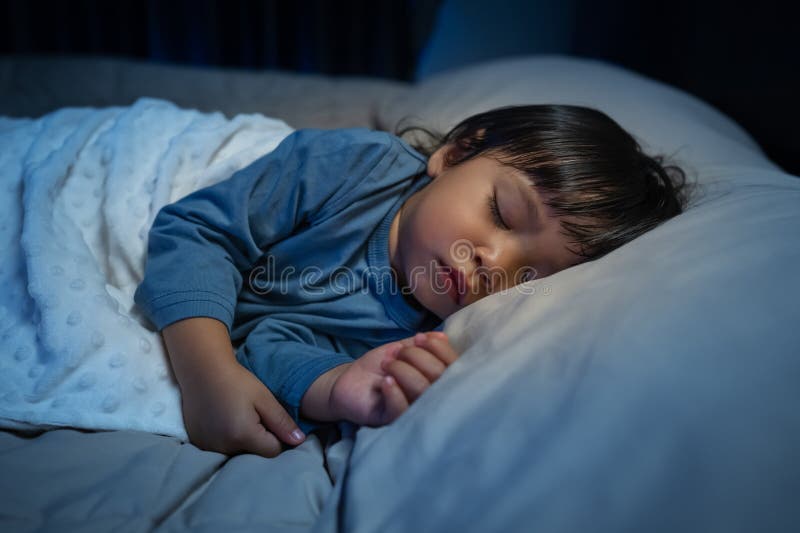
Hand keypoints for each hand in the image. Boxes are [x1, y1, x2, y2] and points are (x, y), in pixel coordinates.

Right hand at [161, 317, 304, 457]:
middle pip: (254, 454)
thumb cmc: (237, 381)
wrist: (203, 371)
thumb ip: (282, 422)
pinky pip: (221, 448)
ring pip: (238, 453)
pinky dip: (226, 439)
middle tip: (253, 415)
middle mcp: (224, 447)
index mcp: (243, 435)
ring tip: (237, 416)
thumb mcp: (264, 398)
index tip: (271, 420)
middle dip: (259, 440)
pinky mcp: (198, 443)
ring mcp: (208, 446)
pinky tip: (224, 421)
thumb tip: (298, 441)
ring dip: (242, 441)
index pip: (273, 451)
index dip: (277, 437)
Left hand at [325, 331, 458, 425]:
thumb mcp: (402, 348)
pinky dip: (394, 392)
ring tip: (387, 364)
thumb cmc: (380, 366)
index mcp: (437, 380)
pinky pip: (401, 410)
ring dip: (403, 371)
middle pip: (440, 378)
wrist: (351, 380)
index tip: (419, 338)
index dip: (440, 349)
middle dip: (418, 357)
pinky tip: (385, 380)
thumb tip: (443, 336)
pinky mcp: (392, 422)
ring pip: (422, 393)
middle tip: (398, 352)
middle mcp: (431, 398)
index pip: (453, 366)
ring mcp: (414, 412)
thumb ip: (422, 344)